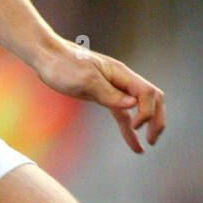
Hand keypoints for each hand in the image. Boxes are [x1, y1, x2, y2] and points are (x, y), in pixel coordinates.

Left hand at [34, 37, 165, 153]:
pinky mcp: (102, 95)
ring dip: (146, 126)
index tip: (135, 126)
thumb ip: (109, 93)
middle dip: (156, 120)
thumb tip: (133, 105)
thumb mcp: (85, 80)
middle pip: (151, 100)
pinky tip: (133, 143)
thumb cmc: (63, 65)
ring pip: (138, 108)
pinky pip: (122, 114)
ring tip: (147, 146)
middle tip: (153, 140)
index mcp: (121, 74)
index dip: (147, 111)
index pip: (147, 93)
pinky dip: (128, 128)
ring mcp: (113, 88)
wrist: (46, 57)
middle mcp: (121, 80)